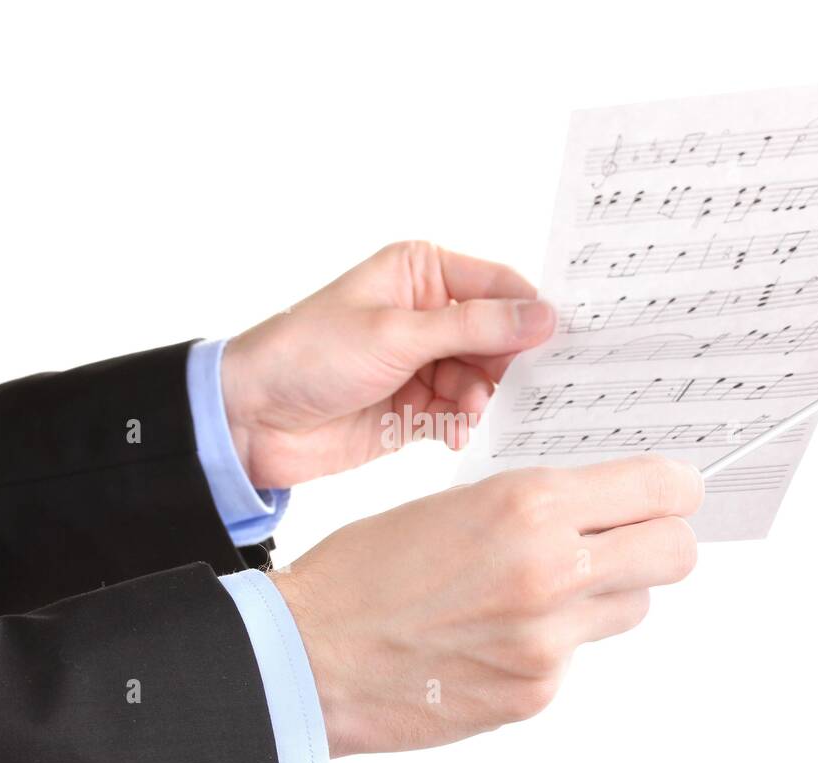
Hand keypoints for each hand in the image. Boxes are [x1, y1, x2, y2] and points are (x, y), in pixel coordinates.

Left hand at [219, 241, 554, 488]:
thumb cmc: (310, 355)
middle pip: (499, 336)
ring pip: (484, 379)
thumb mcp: (398, 334)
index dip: (530, 311)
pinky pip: (461, 413)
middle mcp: (427, 313)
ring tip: (459, 414)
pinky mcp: (416, 407)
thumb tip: (544, 316)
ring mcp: (423, 361)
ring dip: (479, 399)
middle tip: (504, 387)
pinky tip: (447, 435)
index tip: (562, 340)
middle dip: (505, 365)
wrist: (255, 420)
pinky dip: (461, 424)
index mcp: (421, 272)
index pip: (499, 284)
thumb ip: (475, 328)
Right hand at [269, 454, 703, 755]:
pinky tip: (499, 635)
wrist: (312, 654)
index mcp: (529, 505)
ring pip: (633, 607)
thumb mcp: (457, 502)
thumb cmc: (366, 572)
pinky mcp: (537, 691)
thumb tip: (599, 506)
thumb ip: (536, 504)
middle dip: (661, 541)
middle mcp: (551, 570)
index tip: (673, 492)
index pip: (659, 490)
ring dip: (606, 594)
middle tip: (633, 539)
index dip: (674, 489)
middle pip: (675, 553)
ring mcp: (549, 639)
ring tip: (543, 591)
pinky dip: (554, 642)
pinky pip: (578, 656)